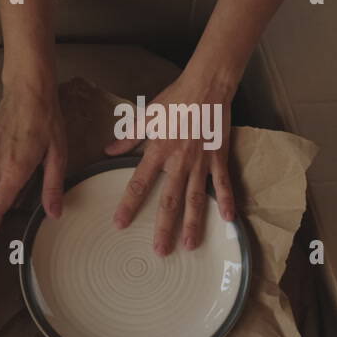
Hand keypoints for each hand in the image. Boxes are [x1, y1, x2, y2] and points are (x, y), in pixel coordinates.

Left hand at [104, 73, 235, 255]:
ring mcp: (200, 162)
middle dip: (165, 228)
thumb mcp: (147, 115)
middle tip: (160, 251)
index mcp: (158, 150)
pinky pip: (222, 183)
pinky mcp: (218, 158)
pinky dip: (226, 201)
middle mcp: (178, 161)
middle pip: (170, 200)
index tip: (120, 224)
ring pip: (195, 198)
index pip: (139, 183)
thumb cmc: (176, 98)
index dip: (129, 204)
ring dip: (193, 224)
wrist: (207, 85)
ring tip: (190, 246)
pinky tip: (228, 220)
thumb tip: (108, 150)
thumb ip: (128, 136)